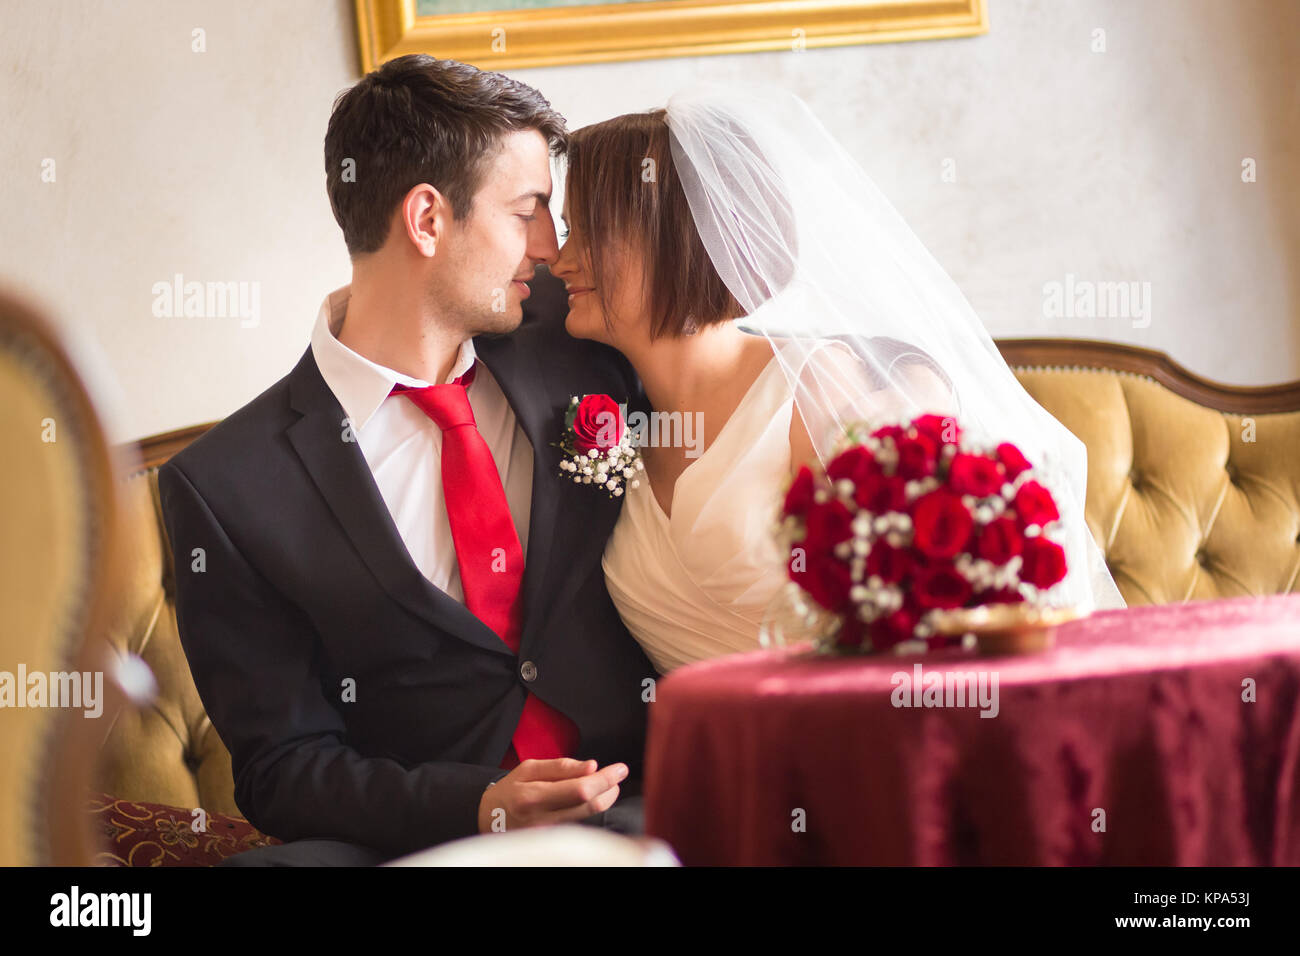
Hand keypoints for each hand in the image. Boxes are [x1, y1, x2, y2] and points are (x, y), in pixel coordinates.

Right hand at [477, 757, 627, 832]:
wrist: (489, 818)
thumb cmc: (511, 789)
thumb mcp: (529, 769)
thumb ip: (561, 767)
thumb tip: (591, 766)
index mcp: (533, 796)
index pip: (580, 789)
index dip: (604, 778)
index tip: (620, 768)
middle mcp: (541, 818)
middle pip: (588, 805)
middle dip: (610, 787)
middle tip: (618, 773)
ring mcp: (548, 833)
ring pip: (588, 816)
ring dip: (605, 798)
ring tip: (609, 784)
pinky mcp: (552, 839)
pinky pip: (580, 823)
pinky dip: (592, 808)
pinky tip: (595, 797)